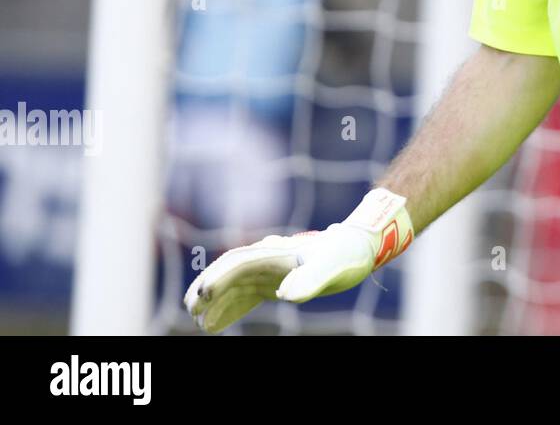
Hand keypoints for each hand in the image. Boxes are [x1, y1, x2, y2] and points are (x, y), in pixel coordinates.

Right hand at [184, 187, 413, 333]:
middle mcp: (268, 258)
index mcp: (276, 252)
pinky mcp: (275, 281)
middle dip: (207, 289)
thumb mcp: (332, 266)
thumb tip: (285, 295)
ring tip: (199, 323)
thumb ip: (310, 279)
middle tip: (190, 310)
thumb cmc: (346, 254)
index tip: (203, 295)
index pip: (239, 263)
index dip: (219, 278)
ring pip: (233, 285)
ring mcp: (270, 270)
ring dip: (215, 302)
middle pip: (228, 271)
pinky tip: (215, 325)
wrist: (359, 245)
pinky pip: (245, 295)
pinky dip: (229, 309)